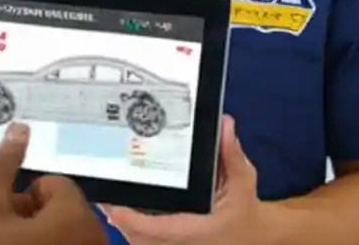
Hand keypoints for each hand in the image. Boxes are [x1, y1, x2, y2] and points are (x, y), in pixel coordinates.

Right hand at [0, 123, 106, 244]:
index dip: (20, 198)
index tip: (2, 221)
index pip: (54, 186)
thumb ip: (2, 161)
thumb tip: (20, 129)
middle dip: (31, 222)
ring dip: (37, 242)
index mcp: (77, 221)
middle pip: (63, 214)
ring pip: (62, 239)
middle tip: (1, 241)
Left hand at [104, 116, 270, 244]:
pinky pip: (146, 243)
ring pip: (139, 243)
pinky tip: (124, 213)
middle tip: (105, 194)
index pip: (152, 228)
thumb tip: (224, 125)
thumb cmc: (244, 208)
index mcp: (194, 230)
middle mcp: (182, 243)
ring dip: (124, 224)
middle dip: (119, 217)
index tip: (112, 201)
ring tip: (110, 201)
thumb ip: (231, 154)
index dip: (127, 216)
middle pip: (138, 238)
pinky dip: (133, 230)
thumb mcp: (243, 179)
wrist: (254, 235)